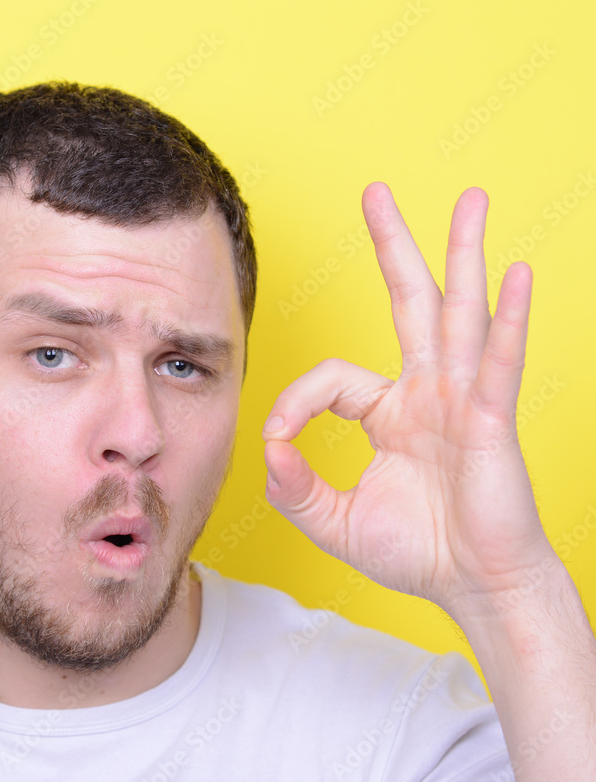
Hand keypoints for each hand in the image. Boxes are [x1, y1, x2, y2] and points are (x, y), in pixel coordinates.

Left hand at [261, 183, 555, 615]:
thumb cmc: (415, 551)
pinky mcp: (490, 420)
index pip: (332, 379)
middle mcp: (427, 393)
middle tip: (375, 193)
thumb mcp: (333, 519)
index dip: (296, 403)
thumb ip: (295, 485)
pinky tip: (513, 274)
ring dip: (462, 254)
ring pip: (458, 313)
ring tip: (471, 198)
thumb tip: (267, 446)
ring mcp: (461, 400)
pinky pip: (497, 362)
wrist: (474, 588)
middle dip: (392, 246)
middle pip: (408, 303)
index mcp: (390, 413)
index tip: (278, 439)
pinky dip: (507, 320)